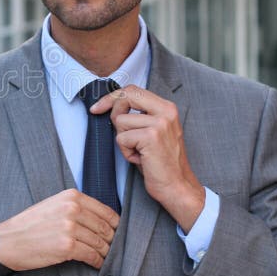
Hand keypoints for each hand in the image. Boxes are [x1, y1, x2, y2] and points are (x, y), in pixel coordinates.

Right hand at [0, 189, 119, 270]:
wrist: (8, 241)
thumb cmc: (31, 225)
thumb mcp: (53, 205)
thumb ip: (76, 207)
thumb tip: (103, 220)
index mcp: (71, 196)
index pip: (105, 211)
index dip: (115, 225)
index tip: (117, 233)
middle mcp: (72, 209)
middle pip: (105, 227)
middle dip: (112, 240)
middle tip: (113, 248)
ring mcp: (70, 227)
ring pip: (100, 242)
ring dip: (106, 252)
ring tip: (105, 257)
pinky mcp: (67, 246)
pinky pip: (92, 255)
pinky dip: (97, 261)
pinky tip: (96, 264)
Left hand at [89, 85, 204, 232]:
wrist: (177, 186)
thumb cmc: (161, 162)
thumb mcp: (153, 132)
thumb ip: (139, 116)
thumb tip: (111, 106)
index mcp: (167, 108)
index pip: (133, 90)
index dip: (112, 97)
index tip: (99, 107)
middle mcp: (166, 111)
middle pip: (126, 96)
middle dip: (112, 111)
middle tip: (120, 133)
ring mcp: (159, 123)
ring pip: (120, 121)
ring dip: (123, 140)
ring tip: (139, 152)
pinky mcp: (151, 137)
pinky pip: (122, 138)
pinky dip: (126, 152)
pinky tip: (140, 159)